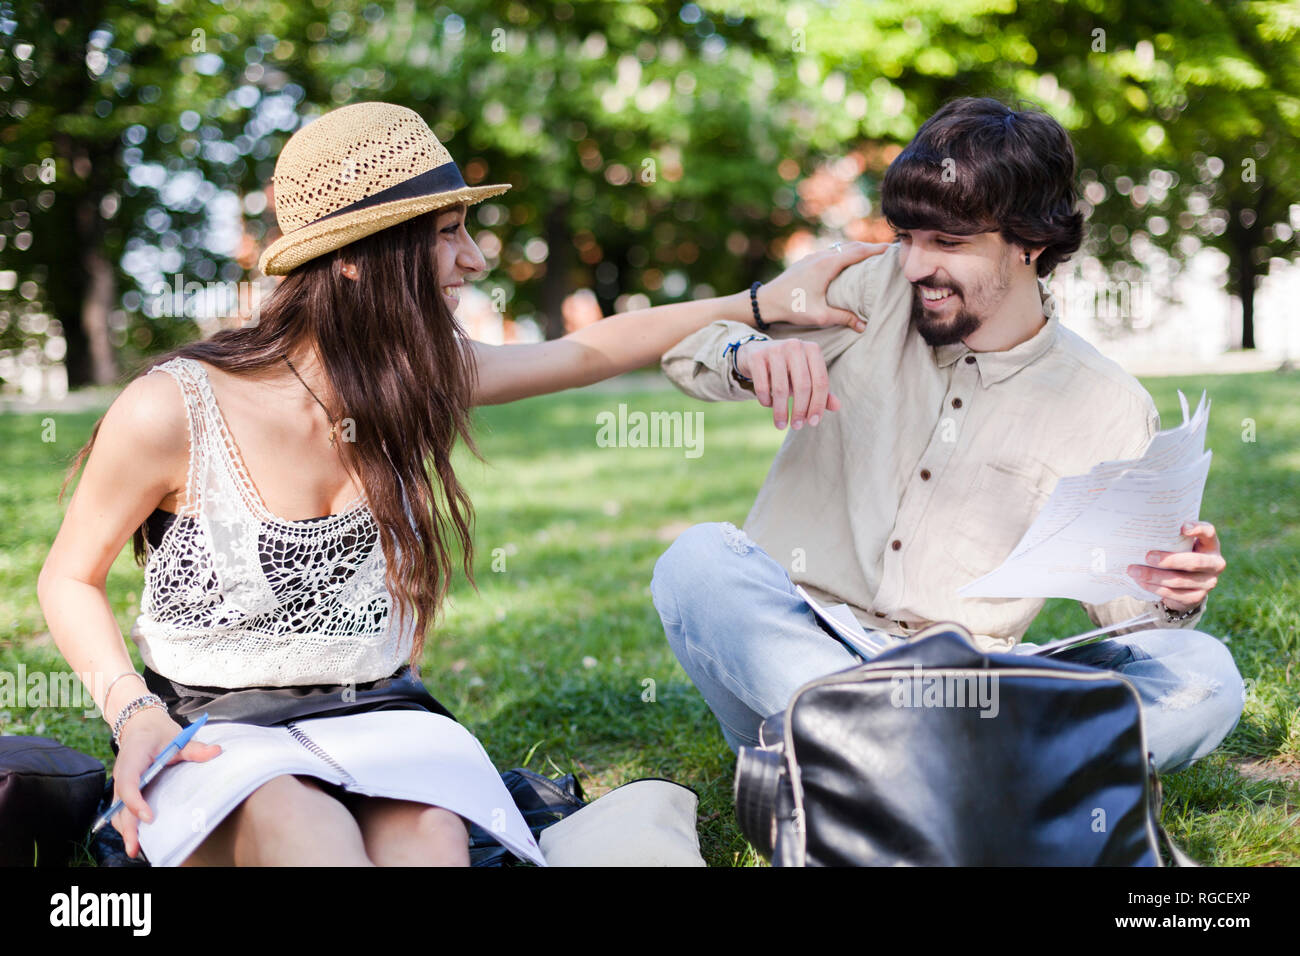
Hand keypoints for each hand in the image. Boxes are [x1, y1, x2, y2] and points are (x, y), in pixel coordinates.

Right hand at [110, 708, 221, 858]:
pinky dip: (127, 822)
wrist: (141, 726)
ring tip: (135, 848)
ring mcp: (121, 783)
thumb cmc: (158, 733)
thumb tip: (216, 751)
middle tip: (135, 847)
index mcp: (132, 758)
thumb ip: (195, 747)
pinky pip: (121, 809)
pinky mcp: (124, 790)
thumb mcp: (177, 736)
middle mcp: (122, 774)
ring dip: (125, 828)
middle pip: (119, 804)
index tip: (149, 817)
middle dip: (127, 827)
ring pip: (117, 810)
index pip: (129, 783)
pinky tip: (137, 836)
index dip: (136, 802)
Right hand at [736, 337, 840, 429]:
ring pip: (781, 389)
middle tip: (797, 427)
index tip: (813, 423)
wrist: (756, 353)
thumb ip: (821, 392)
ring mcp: (775, 349)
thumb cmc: (787, 370)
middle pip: (803, 386)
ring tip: (781, 425)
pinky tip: (768, 405)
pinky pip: (763, 386)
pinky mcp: (756, 356)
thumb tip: (837, 407)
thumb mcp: (806, 378)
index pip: (821, 381)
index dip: (818, 405)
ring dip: (781, 412)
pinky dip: (766, 401)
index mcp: (813, 350)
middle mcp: (795, 346)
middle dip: (800, 410)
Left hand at [757, 242, 889, 330]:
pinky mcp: (806, 261)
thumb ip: (843, 318)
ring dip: (857, 249)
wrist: (765, 301)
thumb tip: (864, 326)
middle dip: (870, 247)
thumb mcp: (820, 315)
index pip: (858, 252)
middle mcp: (821, 256)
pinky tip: (847, 261)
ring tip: (871, 254)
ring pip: (840, 247)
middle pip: (851, 246)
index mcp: (827, 265)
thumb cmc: (791, 308)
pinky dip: (844, 253)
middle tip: (888, 250)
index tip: (892, 249)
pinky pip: (831, 251)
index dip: (877, 249)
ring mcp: (812, 257)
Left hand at [1126, 521, 1224, 611]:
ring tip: (1134, 571)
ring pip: (1180, 580)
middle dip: (1169, 560)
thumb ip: (1169, 536)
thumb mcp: (1179, 543)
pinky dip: (1155, 588)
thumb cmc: (1178, 554)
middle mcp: (1214, 564)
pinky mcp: (1197, 597)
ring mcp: (1208, 582)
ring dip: (1154, 576)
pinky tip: (1141, 582)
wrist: (1185, 583)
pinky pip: (1174, 594)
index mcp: (1210, 545)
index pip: (1209, 532)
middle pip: (1195, 562)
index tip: (1182, 527)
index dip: (1198, 529)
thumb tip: (1138, 529)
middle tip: (1148, 556)